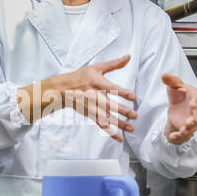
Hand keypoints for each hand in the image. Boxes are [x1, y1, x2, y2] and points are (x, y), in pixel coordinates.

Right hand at [21, 55, 137, 142]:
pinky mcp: (90, 114)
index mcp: (97, 83)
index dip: (123, 93)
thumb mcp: (96, 68)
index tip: (133, 97)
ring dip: (119, 124)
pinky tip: (119, 138)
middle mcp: (95, 96)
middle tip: (135, 115)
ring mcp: (92, 107)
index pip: (112, 89)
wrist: (62, 89)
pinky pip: (101, 124)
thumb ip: (114, 64)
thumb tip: (128, 57)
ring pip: (107, 117)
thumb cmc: (81, 77)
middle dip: (123, 111)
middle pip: (110, 105)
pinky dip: (110, 132)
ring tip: (131, 128)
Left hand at [163, 74, 196, 144]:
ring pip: (194, 126)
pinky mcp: (185, 128)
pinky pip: (183, 134)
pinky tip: (172, 136)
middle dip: (195, 119)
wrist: (177, 107)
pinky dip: (178, 136)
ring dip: (189, 128)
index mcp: (194, 97)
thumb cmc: (179, 94)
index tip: (192, 104)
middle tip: (190, 120)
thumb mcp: (174, 86)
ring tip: (183, 130)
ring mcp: (192, 120)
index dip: (196, 102)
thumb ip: (170, 81)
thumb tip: (164, 75)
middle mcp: (196, 110)